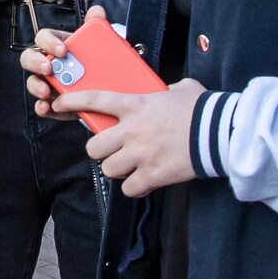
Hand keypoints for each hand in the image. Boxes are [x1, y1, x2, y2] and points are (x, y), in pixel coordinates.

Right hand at [20, 5, 106, 111]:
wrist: (107, 88)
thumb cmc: (96, 61)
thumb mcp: (98, 43)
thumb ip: (96, 26)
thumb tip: (97, 11)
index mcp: (57, 45)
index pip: (43, 37)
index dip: (48, 42)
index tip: (62, 50)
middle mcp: (48, 64)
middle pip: (29, 59)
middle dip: (36, 63)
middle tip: (48, 68)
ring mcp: (48, 84)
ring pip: (33, 82)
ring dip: (36, 86)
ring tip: (46, 91)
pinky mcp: (54, 103)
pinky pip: (43, 105)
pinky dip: (43, 108)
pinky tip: (48, 108)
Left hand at [56, 80, 205, 197]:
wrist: (218, 132)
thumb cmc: (201, 109)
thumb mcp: (180, 89)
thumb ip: (165, 91)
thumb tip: (166, 92)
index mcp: (135, 105)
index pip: (94, 100)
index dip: (71, 101)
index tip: (59, 102)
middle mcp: (131, 130)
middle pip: (93, 147)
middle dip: (100, 151)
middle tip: (112, 151)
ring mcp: (140, 154)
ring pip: (109, 170)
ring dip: (118, 170)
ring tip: (131, 167)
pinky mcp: (152, 175)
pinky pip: (130, 189)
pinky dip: (136, 188)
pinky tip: (146, 182)